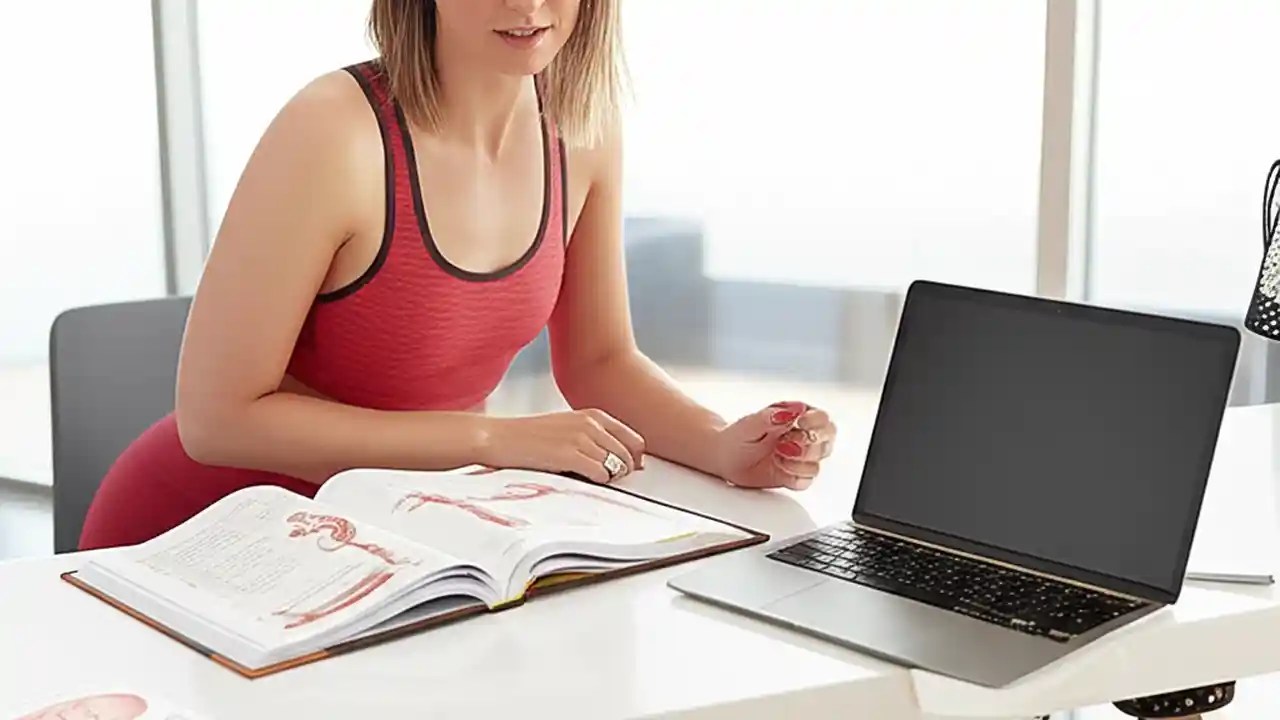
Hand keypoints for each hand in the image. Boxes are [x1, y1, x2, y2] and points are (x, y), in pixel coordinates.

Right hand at [480, 409, 645, 483]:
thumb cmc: (530, 437)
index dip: (634, 460)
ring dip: (608, 479)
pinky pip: (601, 474)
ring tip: (588, 479)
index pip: (635, 440)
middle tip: (603, 480)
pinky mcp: (569, 454)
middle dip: (622, 473)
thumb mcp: (568, 428)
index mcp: (594, 415)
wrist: (497, 437)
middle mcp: (591, 423)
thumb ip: (596, 439)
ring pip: (617, 466)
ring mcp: (581, 437)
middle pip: (629, 456)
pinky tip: (581, 480)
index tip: (624, 472)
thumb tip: (627, 463)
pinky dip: (597, 482)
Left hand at [713, 401, 836, 489]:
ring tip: (778, 455)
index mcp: (797, 417)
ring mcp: (800, 458)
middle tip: (786, 444)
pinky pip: (807, 480)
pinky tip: (780, 468)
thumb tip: (796, 409)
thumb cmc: (737, 437)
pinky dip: (795, 476)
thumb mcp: (750, 424)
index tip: (799, 423)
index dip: (816, 421)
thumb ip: (771, 416)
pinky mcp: (794, 475)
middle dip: (810, 443)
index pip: (822, 418)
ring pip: (818, 461)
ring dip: (799, 461)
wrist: (725, 458)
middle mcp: (803, 437)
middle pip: (827, 439)